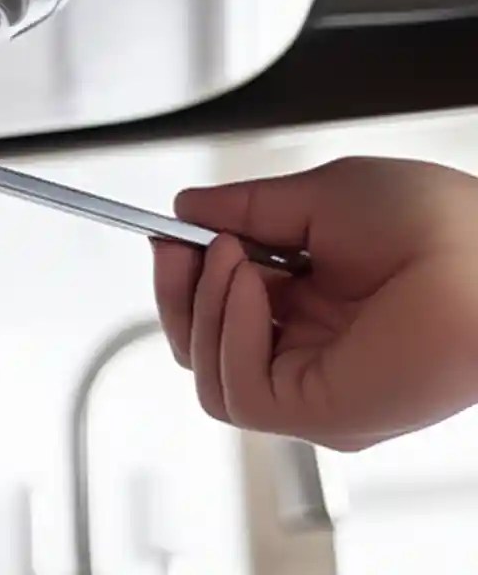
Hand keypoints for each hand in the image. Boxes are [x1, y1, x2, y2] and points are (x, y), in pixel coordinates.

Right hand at [152, 156, 477, 450]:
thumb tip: (187, 209)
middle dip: (178, 293)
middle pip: (200, 349)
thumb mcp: (322, 199)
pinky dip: (228, 332)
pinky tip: (249, 286)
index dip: (186, 277)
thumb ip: (248, 207)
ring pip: (207, 375)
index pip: (219, 314)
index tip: (169, 237)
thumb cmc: (443, 228)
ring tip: (231, 255)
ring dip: (203, 307)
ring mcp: (313, 390)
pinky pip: (236, 391)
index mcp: (313, 310)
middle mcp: (310, 355)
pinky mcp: (318, 414)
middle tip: (179, 245)